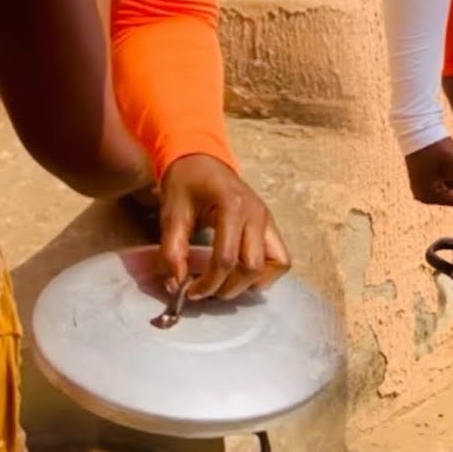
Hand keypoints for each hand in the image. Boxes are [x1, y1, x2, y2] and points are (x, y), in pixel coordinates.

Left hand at [159, 154, 289, 300]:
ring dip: (252, 282)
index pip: (226, 258)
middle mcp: (256, 214)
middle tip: (206, 291)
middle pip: (253, 266)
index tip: (190, 292)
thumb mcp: (172, 213)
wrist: (201, 159)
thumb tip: (177, 286)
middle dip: (229, 287)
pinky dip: (265, 273)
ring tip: (226, 284)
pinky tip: (242, 274)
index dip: (208, 283)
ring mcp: (268, 219)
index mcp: (231, 206)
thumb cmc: (185, 183)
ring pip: (277, 264)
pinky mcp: (270, 225)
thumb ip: (172, 251)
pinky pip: (280, 258)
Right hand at [404, 137, 452, 206]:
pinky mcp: (420, 182)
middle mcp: (423, 197)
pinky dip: (443, 175)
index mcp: (430, 196)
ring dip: (451, 177)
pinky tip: (439, 162)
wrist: (416, 130)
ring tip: (444, 162)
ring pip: (447, 189)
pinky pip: (439, 184)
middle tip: (451, 164)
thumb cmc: (435, 147)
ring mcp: (420, 190)